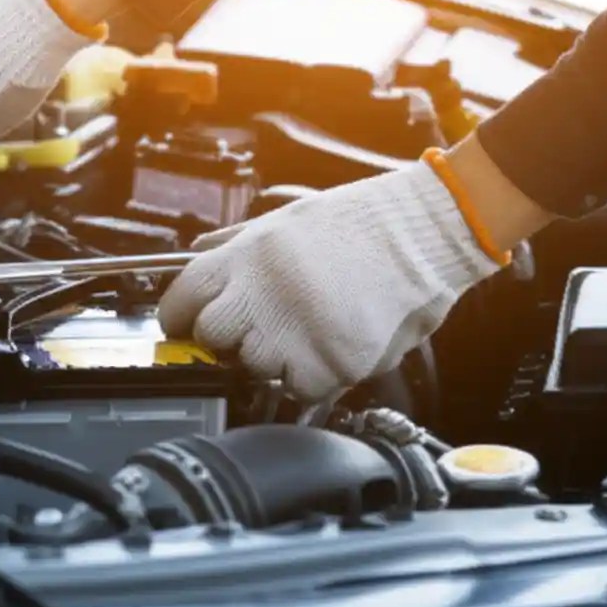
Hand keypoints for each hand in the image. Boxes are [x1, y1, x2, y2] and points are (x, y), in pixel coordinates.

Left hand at [157, 161, 501, 401]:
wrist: (427, 231)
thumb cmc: (364, 222)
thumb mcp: (287, 219)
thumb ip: (238, 245)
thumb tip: (199, 255)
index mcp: (249, 255)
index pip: (182, 298)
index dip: (179, 317)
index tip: (186, 325)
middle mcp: (265, 293)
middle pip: (214, 337)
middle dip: (230, 337)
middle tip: (260, 326)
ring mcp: (296, 331)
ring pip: (255, 367)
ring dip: (274, 357)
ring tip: (307, 330)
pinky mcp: (332, 363)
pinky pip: (300, 387)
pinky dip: (312, 377)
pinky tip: (330, 347)